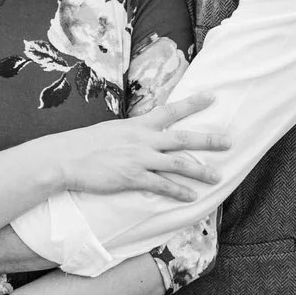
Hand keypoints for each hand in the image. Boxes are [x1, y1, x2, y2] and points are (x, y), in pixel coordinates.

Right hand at [51, 90, 227, 197]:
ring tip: (217, 177)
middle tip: (229, 141)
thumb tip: (147, 136)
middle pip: (182, 138)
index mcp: (138, 124)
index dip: (193, 103)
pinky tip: (191, 197)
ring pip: (178, 163)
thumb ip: (134, 134)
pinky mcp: (133, 178)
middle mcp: (143, 139)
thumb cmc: (87, 144)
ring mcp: (139, 159)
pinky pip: (162, 186)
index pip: (171, 110)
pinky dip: (179, 192)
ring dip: (200, 170)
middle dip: (208, 140)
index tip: (213, 97)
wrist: (66, 158)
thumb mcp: (114, 131)